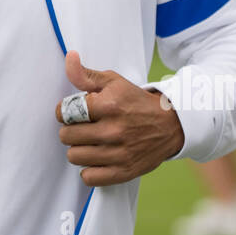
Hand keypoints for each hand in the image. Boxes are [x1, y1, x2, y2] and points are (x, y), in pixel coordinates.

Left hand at [55, 50, 184, 186]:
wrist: (171, 125)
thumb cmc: (136, 102)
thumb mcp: (114, 82)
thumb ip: (86, 75)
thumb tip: (69, 57)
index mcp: (110, 105)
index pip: (65, 112)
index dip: (64, 112)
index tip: (73, 112)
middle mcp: (114, 130)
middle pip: (66, 136)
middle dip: (70, 130)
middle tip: (82, 127)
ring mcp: (120, 153)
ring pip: (74, 156)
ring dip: (78, 149)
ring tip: (89, 142)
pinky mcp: (124, 172)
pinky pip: (89, 177)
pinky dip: (89, 170)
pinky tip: (96, 158)